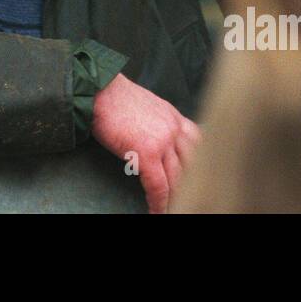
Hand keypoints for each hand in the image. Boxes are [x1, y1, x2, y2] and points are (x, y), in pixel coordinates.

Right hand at [90, 75, 201, 213]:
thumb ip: (161, 124)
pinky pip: (159, 186)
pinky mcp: (146, 152)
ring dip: (177, 199)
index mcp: (175, 118)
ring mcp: (162, 141)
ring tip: (175, 209)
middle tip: (190, 200)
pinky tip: (157, 211)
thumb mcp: (150, 106)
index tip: (198, 180)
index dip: (200, 165)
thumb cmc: (116, 98)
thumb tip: (162, 144)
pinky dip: (159, 202)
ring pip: (178, 179)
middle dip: (192, 185)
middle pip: (193, 165)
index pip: (199, 145)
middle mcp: (174, 128)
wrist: (100, 90)